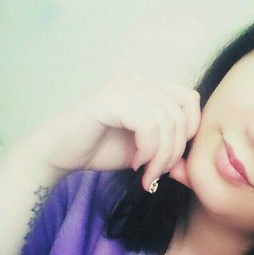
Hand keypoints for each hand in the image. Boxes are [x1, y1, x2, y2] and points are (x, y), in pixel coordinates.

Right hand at [29, 74, 201, 189]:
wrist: (61, 153)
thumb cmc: (101, 149)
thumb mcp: (146, 151)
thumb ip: (169, 151)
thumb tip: (192, 168)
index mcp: (149, 88)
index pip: (190, 99)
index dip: (190, 129)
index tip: (171, 156)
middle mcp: (138, 81)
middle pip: (180, 115)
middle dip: (173, 153)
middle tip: (156, 173)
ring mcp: (124, 87)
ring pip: (167, 122)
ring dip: (160, 157)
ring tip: (146, 172)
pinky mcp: (111, 99)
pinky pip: (148, 124)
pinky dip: (148, 150)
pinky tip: (135, 162)